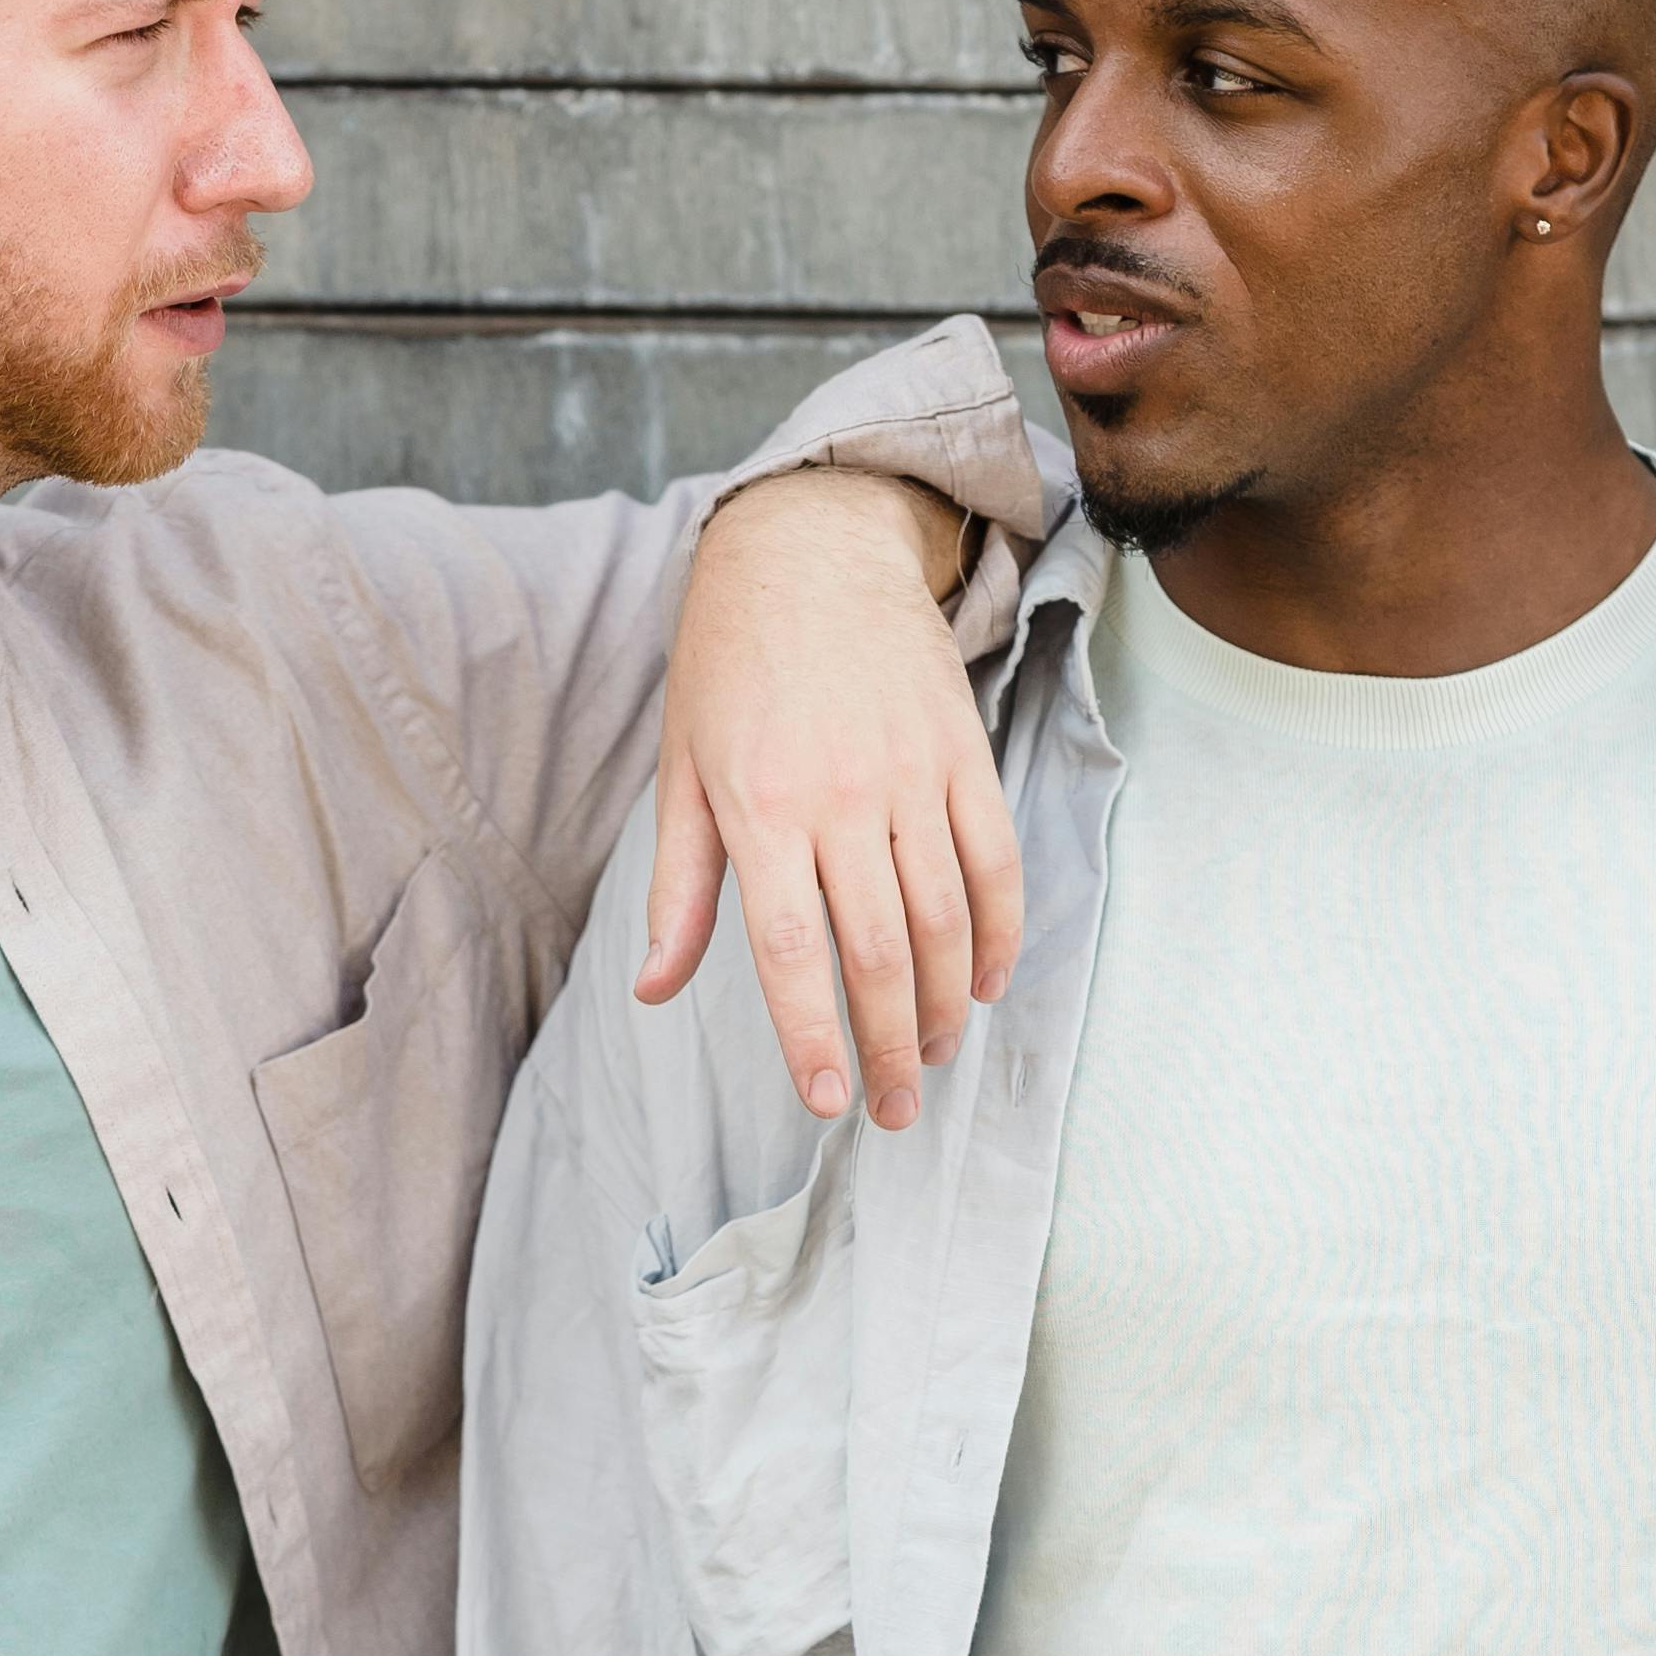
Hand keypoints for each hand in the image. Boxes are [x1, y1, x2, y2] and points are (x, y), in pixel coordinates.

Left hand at [647, 471, 1022, 1131]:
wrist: (809, 546)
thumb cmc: (728, 662)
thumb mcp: (682, 770)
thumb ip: (680, 888)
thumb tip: (656, 988)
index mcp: (761, 808)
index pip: (794, 953)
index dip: (815, 1037)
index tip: (829, 1101)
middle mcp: (842, 798)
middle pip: (881, 953)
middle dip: (891, 1048)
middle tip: (892, 1110)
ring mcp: (911, 774)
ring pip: (946, 918)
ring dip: (948, 1004)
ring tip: (935, 1057)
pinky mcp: (963, 751)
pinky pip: (995, 859)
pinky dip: (999, 930)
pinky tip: (987, 981)